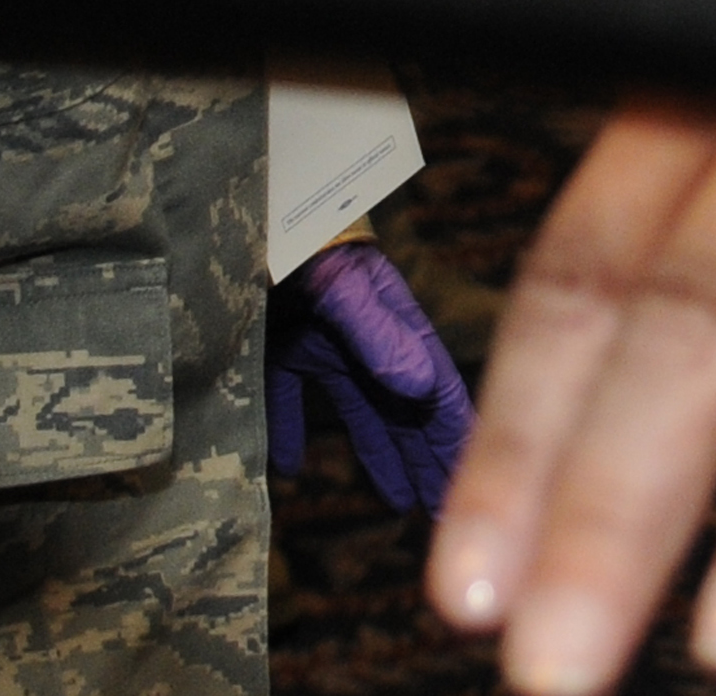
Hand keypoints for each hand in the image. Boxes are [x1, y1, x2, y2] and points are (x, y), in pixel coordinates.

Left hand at [271, 240, 478, 514]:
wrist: (241, 201)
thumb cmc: (294, 233)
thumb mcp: (335, 279)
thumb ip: (373, 327)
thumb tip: (418, 385)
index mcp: (389, 320)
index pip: (433, 387)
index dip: (453, 436)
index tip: (473, 486)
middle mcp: (363, 334)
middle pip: (404, 407)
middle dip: (428, 458)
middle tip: (449, 514)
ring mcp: (322, 338)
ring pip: (359, 407)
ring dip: (379, 452)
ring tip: (400, 501)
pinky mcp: (279, 340)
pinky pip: (289, 396)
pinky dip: (290, 430)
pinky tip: (289, 469)